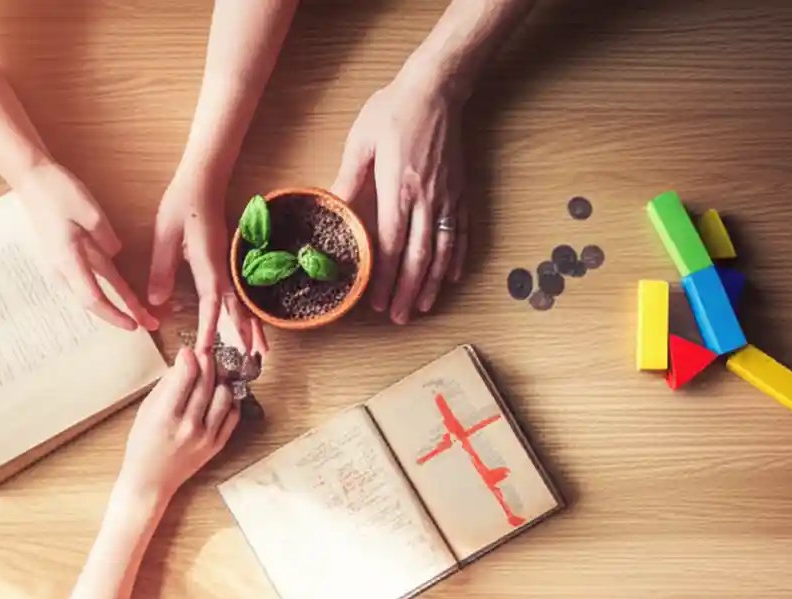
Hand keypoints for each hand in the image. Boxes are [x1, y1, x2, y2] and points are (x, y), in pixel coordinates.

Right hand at [14, 161, 158, 331]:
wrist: (31, 180)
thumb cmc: (57, 192)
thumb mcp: (88, 210)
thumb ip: (105, 236)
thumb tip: (116, 253)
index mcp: (68, 260)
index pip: (92, 298)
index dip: (114, 314)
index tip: (134, 325)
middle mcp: (63, 269)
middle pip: (96, 300)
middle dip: (123, 314)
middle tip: (150, 324)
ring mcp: (64, 264)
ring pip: (95, 290)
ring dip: (119, 302)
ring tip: (143, 312)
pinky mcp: (68, 256)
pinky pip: (92, 278)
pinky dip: (111, 288)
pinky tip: (125, 294)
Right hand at [117, 347, 239, 499]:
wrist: (150, 481)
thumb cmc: (142, 444)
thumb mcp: (146, 410)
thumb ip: (167, 385)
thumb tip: (185, 361)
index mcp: (166, 416)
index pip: (186, 376)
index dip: (190, 357)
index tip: (189, 350)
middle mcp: (189, 426)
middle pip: (207, 382)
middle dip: (207, 361)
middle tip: (204, 354)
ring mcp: (206, 436)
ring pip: (225, 394)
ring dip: (219, 380)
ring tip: (211, 375)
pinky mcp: (217, 445)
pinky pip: (232, 414)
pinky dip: (228, 400)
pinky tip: (219, 395)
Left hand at [149, 174, 267, 353]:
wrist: (203, 179)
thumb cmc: (182, 204)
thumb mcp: (165, 236)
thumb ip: (162, 270)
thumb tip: (156, 302)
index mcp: (209, 265)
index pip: (211, 305)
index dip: (210, 330)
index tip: (206, 352)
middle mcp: (223, 268)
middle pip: (238, 308)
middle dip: (246, 335)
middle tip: (254, 360)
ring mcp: (228, 264)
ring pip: (243, 302)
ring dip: (252, 325)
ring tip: (260, 349)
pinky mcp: (226, 261)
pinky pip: (239, 292)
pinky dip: (246, 311)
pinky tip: (249, 321)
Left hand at [331, 66, 468, 322]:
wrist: (437, 88)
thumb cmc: (393, 110)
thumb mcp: (361, 142)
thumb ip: (348, 179)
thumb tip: (331, 207)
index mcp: (398, 189)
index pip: (390, 244)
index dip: (384, 277)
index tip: (375, 301)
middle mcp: (426, 199)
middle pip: (418, 256)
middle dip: (407, 291)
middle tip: (397, 318)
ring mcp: (446, 197)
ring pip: (442, 251)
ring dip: (431, 282)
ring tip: (422, 307)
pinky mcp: (459, 191)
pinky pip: (460, 232)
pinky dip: (456, 257)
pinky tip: (450, 276)